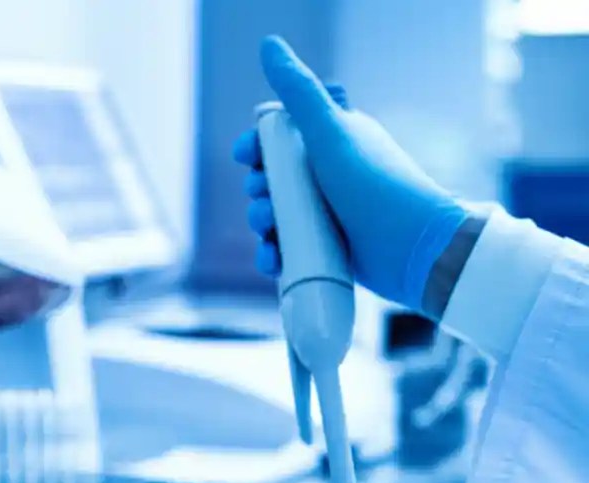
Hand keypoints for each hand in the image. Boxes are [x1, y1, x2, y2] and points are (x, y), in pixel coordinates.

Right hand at [233, 36, 469, 308]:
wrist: (414, 246)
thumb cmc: (374, 183)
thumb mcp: (329, 131)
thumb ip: (297, 89)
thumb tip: (268, 44)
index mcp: (331, 142)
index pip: (279, 137)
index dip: (256, 147)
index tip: (247, 156)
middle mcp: (328, 175)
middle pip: (271, 178)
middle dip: (257, 189)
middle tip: (265, 197)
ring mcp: (327, 214)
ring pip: (274, 215)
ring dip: (261, 223)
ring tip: (270, 232)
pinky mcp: (326, 249)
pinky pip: (286, 249)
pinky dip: (273, 255)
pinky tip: (273, 260)